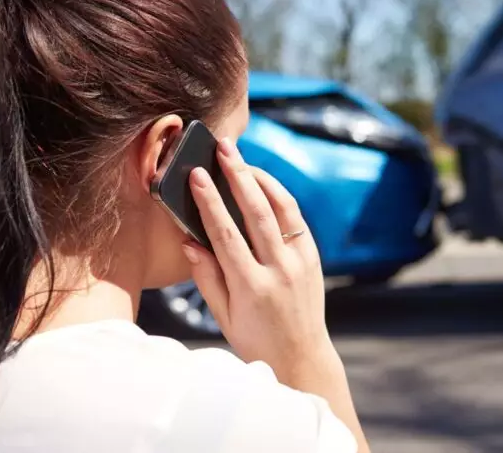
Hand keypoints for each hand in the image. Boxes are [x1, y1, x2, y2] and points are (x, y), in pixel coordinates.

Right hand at [181, 137, 333, 374]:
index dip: (209, 202)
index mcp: (251, 287)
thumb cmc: (255, 339)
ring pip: (282, 208)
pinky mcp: (313, 258)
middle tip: (224, 148)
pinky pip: (295, 218)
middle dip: (238, 175)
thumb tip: (189, 241)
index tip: (196, 175)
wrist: (301, 355)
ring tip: (242, 158)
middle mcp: (279, 270)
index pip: (226, 234)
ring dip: (261, 178)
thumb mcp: (223, 317)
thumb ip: (206, 278)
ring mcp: (301, 262)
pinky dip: (279, 196)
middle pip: (257, 212)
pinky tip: (263, 183)